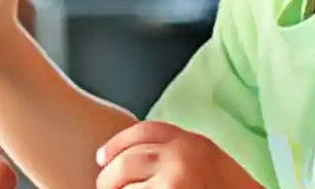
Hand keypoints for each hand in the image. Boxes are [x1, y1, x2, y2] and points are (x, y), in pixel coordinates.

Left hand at [95, 121, 259, 188]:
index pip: (146, 131)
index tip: (102, 157)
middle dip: (110, 174)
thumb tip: (136, 161)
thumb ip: (181, 157)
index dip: (118, 144)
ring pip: (124, 186)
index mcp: (196, 144)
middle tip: (103, 186)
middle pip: (128, 158)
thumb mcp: (212, 166)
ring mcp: (175, 181)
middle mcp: (184, 157)